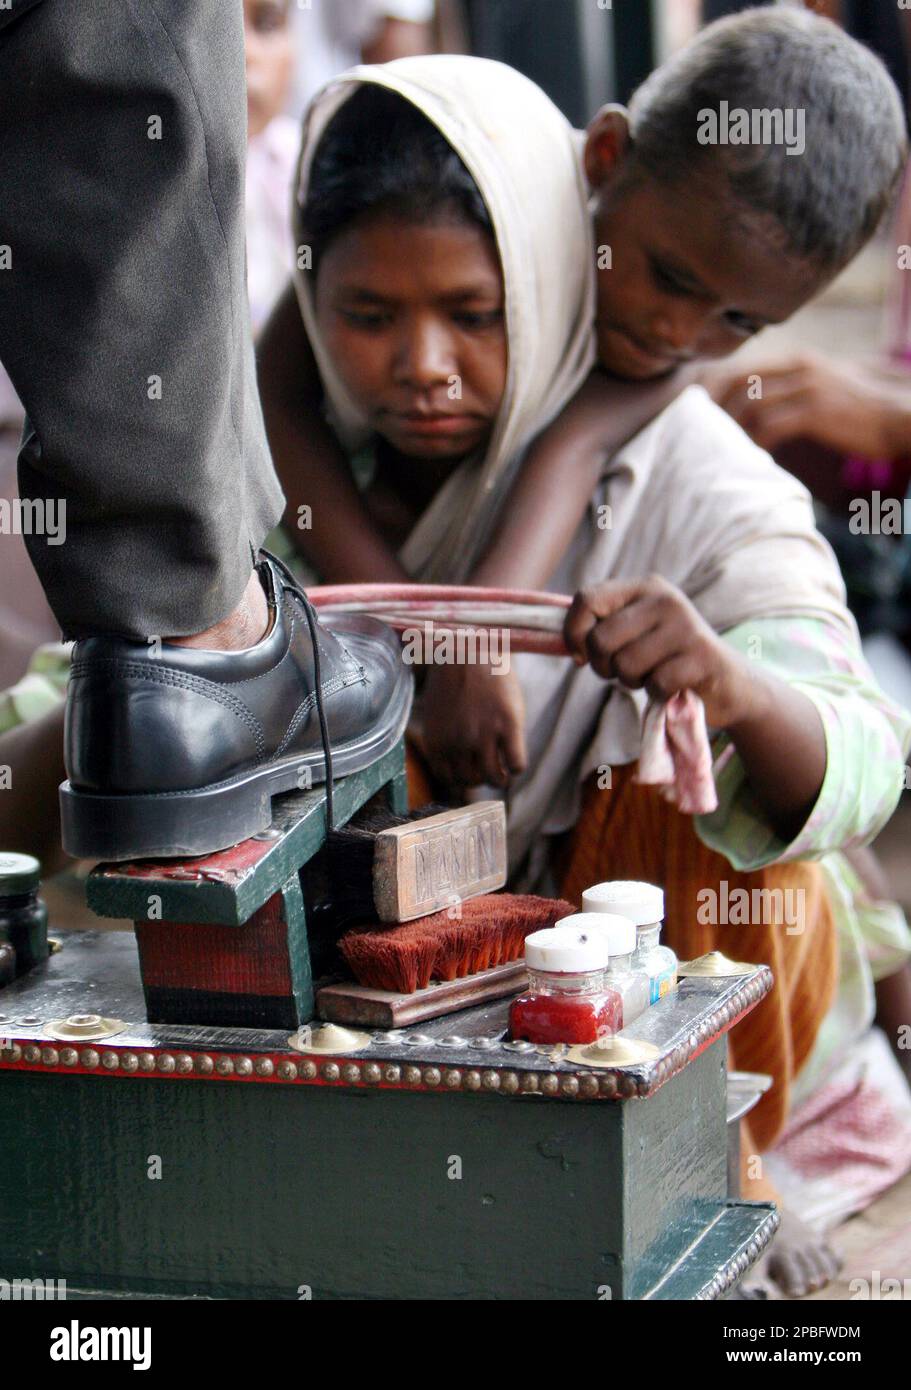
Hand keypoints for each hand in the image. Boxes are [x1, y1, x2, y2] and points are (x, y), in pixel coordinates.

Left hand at [417, 662, 526, 791]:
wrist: (471, 646)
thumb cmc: (456, 679)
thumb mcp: (438, 714)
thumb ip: (445, 740)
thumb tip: (459, 768)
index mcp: (437, 741)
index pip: (450, 780)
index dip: (463, 779)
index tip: (473, 769)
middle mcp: (458, 741)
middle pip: (473, 781)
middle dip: (482, 778)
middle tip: (490, 766)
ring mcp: (483, 733)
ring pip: (496, 778)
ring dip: (501, 778)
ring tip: (504, 769)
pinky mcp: (507, 723)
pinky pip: (516, 763)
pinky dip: (517, 766)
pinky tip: (515, 754)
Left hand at [564, 576, 758, 729]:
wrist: (728, 682)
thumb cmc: (668, 658)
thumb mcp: (637, 631)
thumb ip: (602, 626)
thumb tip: (562, 640)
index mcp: (644, 587)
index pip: (587, 599)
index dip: (573, 633)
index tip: (580, 656)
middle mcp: (665, 600)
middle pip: (600, 639)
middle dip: (603, 667)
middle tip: (624, 671)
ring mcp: (685, 627)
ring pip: (625, 665)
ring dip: (632, 681)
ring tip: (652, 675)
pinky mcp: (701, 657)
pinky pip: (653, 684)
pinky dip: (656, 694)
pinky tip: (672, 687)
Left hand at [703, 351, 909, 456]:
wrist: (902, 416)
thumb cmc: (861, 412)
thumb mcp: (823, 391)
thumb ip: (791, 393)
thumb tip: (754, 414)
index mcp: (797, 360)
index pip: (738, 367)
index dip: (711, 390)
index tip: (692, 413)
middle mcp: (799, 367)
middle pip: (736, 381)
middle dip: (710, 408)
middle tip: (693, 434)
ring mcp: (808, 386)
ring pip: (749, 404)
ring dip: (729, 429)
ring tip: (716, 450)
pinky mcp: (817, 410)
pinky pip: (771, 425)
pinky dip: (754, 443)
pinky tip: (748, 459)